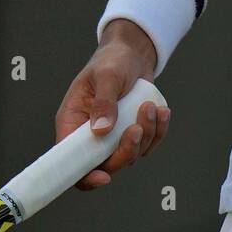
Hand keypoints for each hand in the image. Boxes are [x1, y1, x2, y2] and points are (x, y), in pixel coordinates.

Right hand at [53, 20, 170, 189]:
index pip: (70, 160)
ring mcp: (112, 136)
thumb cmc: (112, 61)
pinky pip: (147, 145)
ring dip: (146, 135)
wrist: (133, 54)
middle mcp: (90, 134)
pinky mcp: (132, 132)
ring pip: (129, 155)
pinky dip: (158, 132)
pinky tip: (162, 111)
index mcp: (72, 122)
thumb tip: (101, 131)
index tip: (104, 177)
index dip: (84, 176)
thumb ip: (104, 102)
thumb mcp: (107, 76)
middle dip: (125, 152)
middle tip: (138, 128)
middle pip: (104, 165)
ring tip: (150, 107)